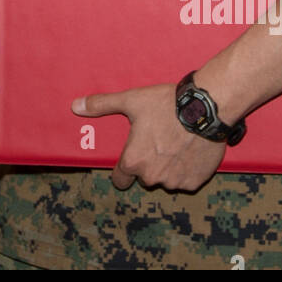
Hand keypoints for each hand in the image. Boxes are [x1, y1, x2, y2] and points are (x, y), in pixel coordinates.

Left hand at [73, 83, 225, 192]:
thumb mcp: (131, 100)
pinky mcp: (196, 182)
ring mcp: (175, 182)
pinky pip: (187, 180)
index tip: (131, 160)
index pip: (120, 180)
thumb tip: (75, 106)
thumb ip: (102, 105)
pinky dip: (188, 170)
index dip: (124, 171)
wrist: (206, 108)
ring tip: (176, 143)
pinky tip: (190, 150)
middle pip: (145, 177)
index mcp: (134, 161)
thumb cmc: (165, 104)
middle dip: (149, 164)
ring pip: (167, 179)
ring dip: (169, 167)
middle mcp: (152, 177)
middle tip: (158, 142)